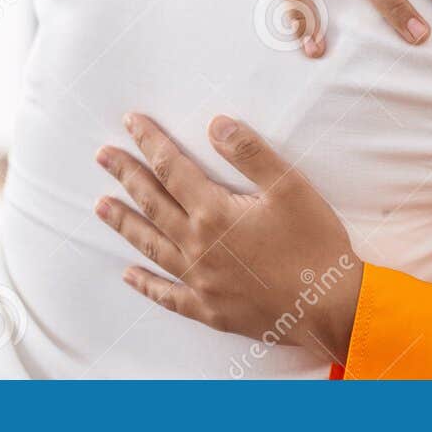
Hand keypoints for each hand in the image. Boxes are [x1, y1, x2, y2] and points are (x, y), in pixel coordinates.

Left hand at [95, 112, 363, 364]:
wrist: (331, 306)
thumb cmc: (315, 245)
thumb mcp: (290, 188)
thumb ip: (250, 154)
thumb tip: (216, 125)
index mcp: (214, 213)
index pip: (172, 168)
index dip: (150, 141)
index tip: (131, 122)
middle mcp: (198, 247)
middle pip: (152, 203)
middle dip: (126, 175)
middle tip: (102, 156)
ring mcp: (200, 281)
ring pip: (151, 246)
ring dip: (124, 223)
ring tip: (100, 205)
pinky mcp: (210, 309)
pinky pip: (168, 295)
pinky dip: (146, 284)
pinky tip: (129, 275)